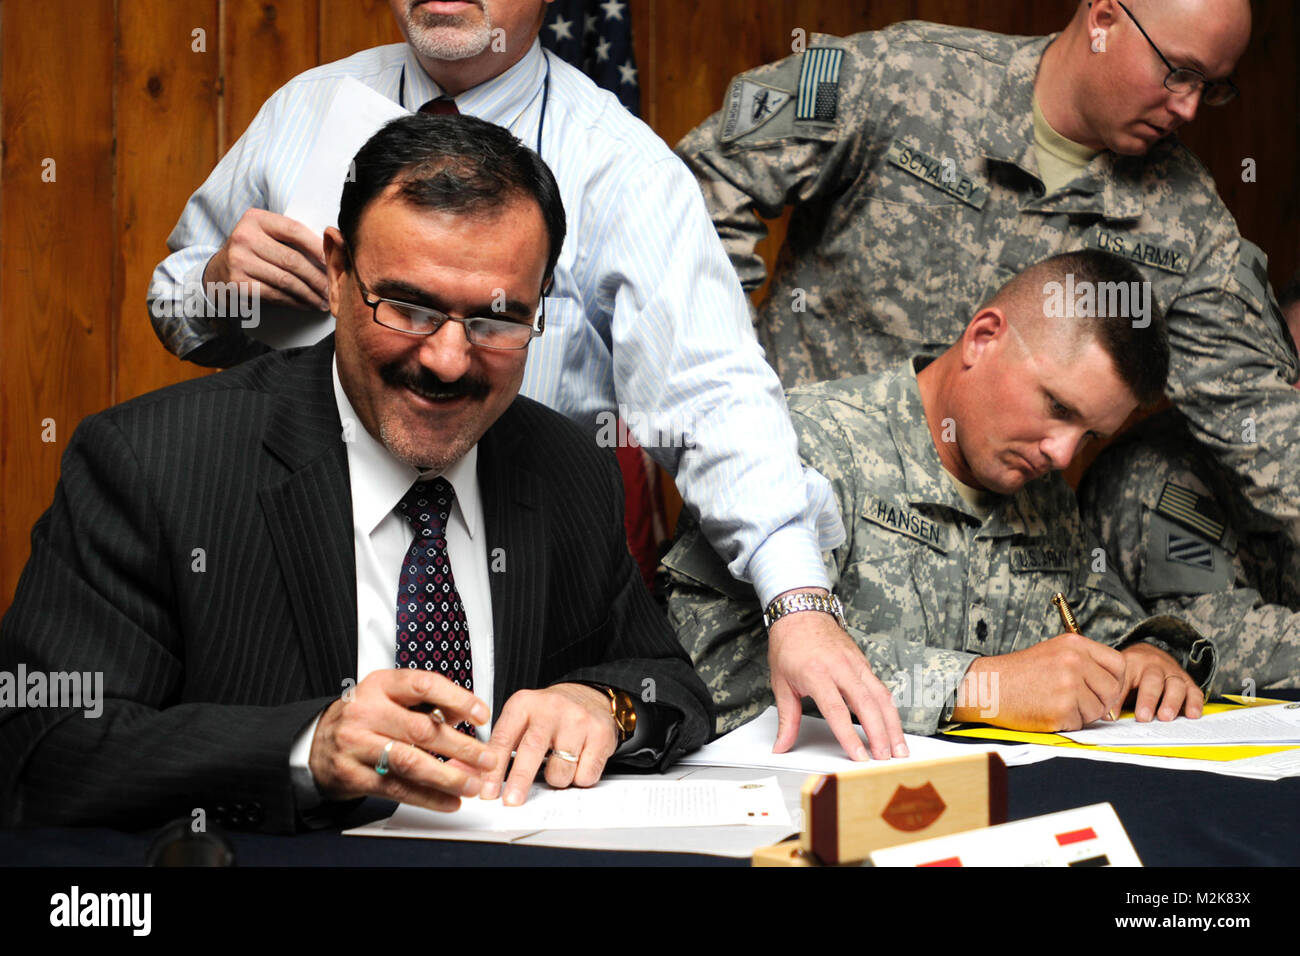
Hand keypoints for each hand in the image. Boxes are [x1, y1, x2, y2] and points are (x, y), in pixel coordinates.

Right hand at [204, 208, 328, 311]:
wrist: (217, 272)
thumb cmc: (251, 252)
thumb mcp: (265, 234)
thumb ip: (290, 237)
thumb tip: (332, 250)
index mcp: (256, 219)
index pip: (295, 230)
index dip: (318, 246)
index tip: (334, 260)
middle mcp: (244, 237)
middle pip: (293, 260)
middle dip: (318, 277)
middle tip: (333, 288)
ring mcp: (239, 261)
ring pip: (286, 280)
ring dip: (310, 293)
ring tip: (324, 300)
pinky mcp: (239, 284)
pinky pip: (276, 294)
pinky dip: (296, 302)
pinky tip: (307, 304)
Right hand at [308, 670, 494, 812]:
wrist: (316, 743)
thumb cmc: (364, 717)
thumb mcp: (390, 697)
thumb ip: (427, 703)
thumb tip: (465, 713)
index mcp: (380, 685)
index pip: (423, 685)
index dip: (457, 698)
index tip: (482, 714)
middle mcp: (366, 712)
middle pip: (421, 730)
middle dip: (461, 747)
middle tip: (487, 759)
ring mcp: (356, 744)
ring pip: (410, 762)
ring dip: (447, 777)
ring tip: (472, 784)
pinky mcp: (352, 775)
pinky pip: (396, 788)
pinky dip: (427, 797)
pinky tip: (448, 801)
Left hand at [481, 683, 617, 805]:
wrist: (590, 697)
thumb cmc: (550, 715)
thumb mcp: (521, 720)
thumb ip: (500, 745)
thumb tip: (473, 774)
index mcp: (524, 704)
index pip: (504, 739)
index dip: (493, 770)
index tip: (488, 793)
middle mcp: (550, 708)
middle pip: (531, 751)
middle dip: (519, 781)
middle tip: (512, 801)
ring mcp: (577, 720)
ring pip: (560, 770)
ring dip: (556, 779)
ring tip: (558, 765)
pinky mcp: (600, 733)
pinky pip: (585, 774)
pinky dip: (579, 778)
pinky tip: (578, 762)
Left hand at [767, 597, 906, 760]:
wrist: (801, 613)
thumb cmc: (789, 645)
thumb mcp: (780, 682)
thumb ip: (786, 718)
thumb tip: (781, 745)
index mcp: (816, 673)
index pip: (836, 710)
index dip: (848, 735)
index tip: (858, 756)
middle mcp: (840, 667)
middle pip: (866, 704)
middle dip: (879, 735)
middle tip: (885, 758)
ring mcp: (855, 664)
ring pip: (881, 697)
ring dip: (892, 725)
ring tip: (899, 749)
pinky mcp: (864, 663)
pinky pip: (881, 688)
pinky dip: (890, 710)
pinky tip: (893, 727)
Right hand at [953, 633, 1125, 731]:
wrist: (988, 687)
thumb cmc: (1018, 673)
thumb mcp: (1052, 652)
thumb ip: (1083, 662)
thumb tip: (1112, 684)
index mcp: (1074, 645)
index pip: (1119, 664)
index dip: (1115, 680)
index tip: (1103, 688)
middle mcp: (1075, 662)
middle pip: (1112, 690)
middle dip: (1101, 701)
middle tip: (1079, 702)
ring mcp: (1069, 686)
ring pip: (1098, 710)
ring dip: (1082, 714)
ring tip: (1056, 704)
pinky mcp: (1061, 710)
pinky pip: (1080, 724)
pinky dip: (1067, 723)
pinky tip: (1047, 712)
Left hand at [1120, 643, 1203, 720]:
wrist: (1150, 654)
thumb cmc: (1132, 672)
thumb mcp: (1120, 678)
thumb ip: (1114, 697)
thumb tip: (1107, 717)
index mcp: (1132, 663)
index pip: (1125, 679)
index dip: (1119, 698)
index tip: (1114, 715)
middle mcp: (1154, 666)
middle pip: (1152, 680)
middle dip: (1148, 700)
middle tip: (1143, 717)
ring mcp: (1173, 673)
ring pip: (1175, 684)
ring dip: (1171, 702)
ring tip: (1165, 718)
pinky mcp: (1187, 681)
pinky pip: (1194, 691)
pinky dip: (1195, 703)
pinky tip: (1192, 715)